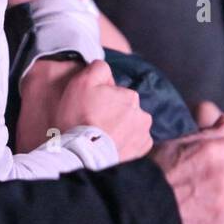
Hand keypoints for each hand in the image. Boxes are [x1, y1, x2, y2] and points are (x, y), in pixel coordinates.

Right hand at [18, 58, 152, 160]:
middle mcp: (143, 116)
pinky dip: (123, 144)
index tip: (88, 109)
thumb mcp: (82, 82)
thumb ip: (98, 68)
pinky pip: (133, 143)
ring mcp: (143, 137)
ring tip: (99, 138)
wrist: (81, 155)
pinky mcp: (141, 153)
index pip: (115, 93)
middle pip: (123, 110)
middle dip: (111, 114)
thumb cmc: (79, 117)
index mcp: (131, 96)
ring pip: (130, 126)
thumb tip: (105, 67)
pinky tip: (108, 146)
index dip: (99, 99)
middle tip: (92, 124)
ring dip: (119, 129)